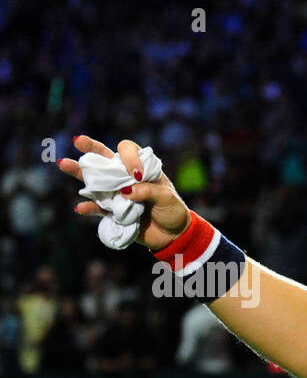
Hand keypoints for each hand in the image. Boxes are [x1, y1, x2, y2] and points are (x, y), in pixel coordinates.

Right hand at [58, 135, 191, 250]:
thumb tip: (124, 191)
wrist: (172, 236)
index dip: (128, 157)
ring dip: (79, 173)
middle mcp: (125, 177)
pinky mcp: (113, 212)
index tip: (135, 173)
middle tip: (77, 141)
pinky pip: (97, 208)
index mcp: (141, 168)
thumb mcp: (166, 198)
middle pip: (104, 159)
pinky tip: (81, 208)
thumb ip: (147, 191)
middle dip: (90, 149)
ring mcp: (116, 194)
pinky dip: (89, 208)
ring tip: (63, 163)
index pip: (127, 151)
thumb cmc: (172, 211)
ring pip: (94, 180)